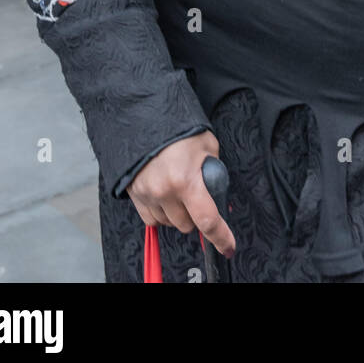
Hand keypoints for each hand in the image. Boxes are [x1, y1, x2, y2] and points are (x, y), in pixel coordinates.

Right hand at [127, 131, 234, 257]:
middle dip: (195, 214)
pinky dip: (161, 212)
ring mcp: (147, 194)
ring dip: (177, 213)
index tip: (228, 246)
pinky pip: (152, 219)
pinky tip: (164, 194)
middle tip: (196, 193)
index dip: (221, 237)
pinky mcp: (134, 194)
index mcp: (186, 179)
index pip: (208, 220)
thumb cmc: (178, 127)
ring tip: (178, 187)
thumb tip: (216, 190)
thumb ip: (213, 170)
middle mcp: (165, 191)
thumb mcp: (206, 145)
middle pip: (187, 225)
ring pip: (169, 223)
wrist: (144, 116)